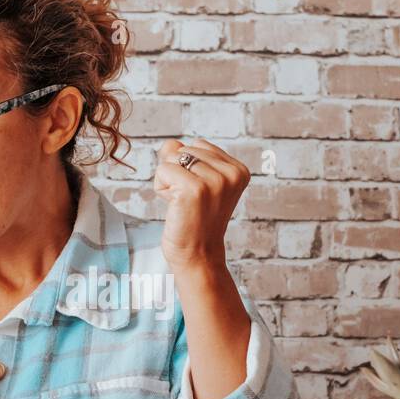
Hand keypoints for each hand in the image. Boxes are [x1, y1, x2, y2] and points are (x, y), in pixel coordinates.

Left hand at [153, 138, 249, 271]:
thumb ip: (184, 156)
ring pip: (172, 158)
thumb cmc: (194, 219)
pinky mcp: (194, 189)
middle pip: (184, 149)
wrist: (198, 255)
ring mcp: (215, 181)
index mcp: (239, 170)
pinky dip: (161, 187)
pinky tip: (175, 206)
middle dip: (177, 173)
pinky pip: (163, 170)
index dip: (189, 168)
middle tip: (189, 202)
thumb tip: (170, 143)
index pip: (199, 144)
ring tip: (183, 204)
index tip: (199, 194)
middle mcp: (231, 174)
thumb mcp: (196, 182)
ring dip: (168, 181)